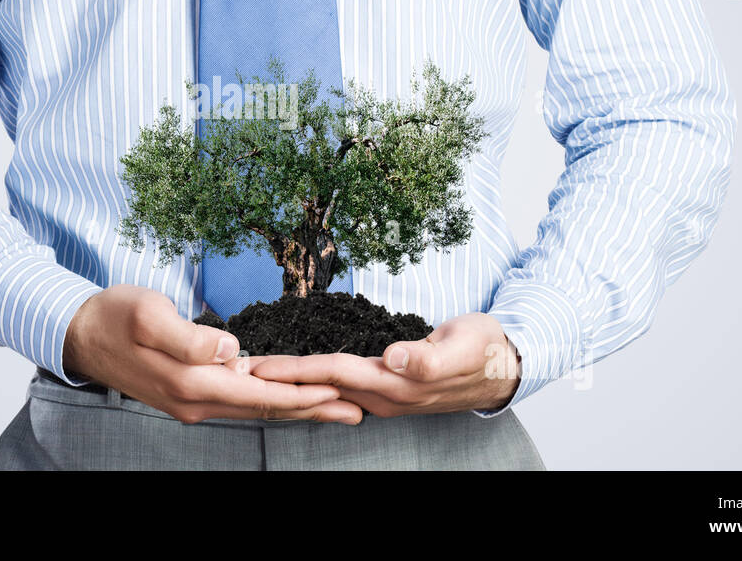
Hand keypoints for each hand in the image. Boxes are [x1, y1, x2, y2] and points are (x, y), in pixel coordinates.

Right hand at [63, 284, 362, 424]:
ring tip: (333, 407)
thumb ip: (189, 336)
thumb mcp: (148, 315)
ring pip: (254, 407)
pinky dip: (270, 400)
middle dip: (312, 410)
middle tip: (356, 411)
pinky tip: (285, 397)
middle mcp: (195, 400)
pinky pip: (238, 400)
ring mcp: (190, 399)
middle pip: (265, 408)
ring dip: (295, 408)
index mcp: (191, 383)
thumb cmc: (113, 317)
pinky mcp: (187, 391)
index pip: (260, 395)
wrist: (78, 333)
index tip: (339, 395)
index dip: (302, 396)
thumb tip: (230, 350)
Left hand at [247, 313, 519, 416]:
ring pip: (327, 390)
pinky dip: (313, 383)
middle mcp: (383, 394)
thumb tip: (396, 359)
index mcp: (396, 382)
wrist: (504, 366)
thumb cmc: (482, 349)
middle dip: (279, 382)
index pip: (334, 374)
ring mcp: (383, 396)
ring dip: (291, 385)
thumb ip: (429, 355)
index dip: (297, 371)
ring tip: (254, 375)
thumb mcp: (463, 345)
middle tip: (237, 373)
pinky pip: (340, 387)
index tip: (260, 369)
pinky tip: (296, 379)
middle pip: (321, 386)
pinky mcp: (386, 389)